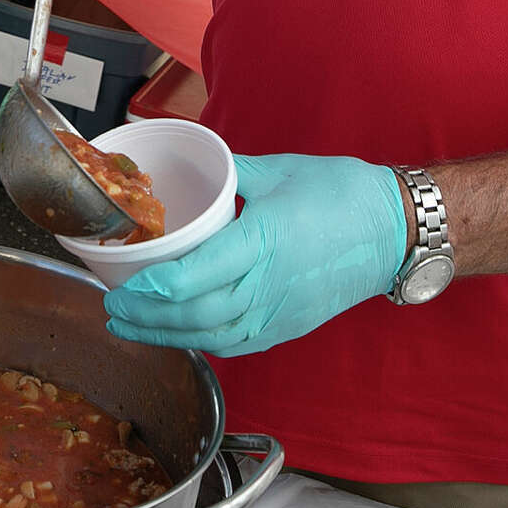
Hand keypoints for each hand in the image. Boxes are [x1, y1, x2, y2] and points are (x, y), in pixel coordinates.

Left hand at [103, 153, 408, 355]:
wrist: (395, 231)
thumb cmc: (341, 193)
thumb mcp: (278, 170)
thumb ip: (231, 172)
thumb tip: (199, 163)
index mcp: (261, 241)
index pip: (193, 278)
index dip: (151, 291)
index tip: (122, 289)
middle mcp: (267, 285)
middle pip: (193, 315)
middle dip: (147, 319)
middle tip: (112, 311)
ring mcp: (278, 311)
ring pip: (211, 336)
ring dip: (167, 336)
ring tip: (134, 328)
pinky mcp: (289, 326)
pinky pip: (236, 344)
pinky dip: (202, 342)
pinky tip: (180, 335)